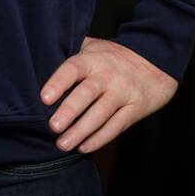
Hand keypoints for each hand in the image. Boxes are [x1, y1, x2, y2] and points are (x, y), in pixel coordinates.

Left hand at [39, 35, 178, 153]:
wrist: (155, 62)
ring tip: (63, 144)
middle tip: (53, 127)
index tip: (44, 97)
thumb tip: (39, 62)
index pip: (73, 68)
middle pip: (87, 94)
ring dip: (81, 131)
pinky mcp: (134, 110)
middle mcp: (108, 76)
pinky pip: (115, 127)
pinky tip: (84, 147)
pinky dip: (99, 139)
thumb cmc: (113, 57)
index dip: (58, 82)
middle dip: (69, 111)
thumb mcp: (93, 47)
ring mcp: (122, 93)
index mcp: (93, 59)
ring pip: (100, 114)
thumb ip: (72, 54)